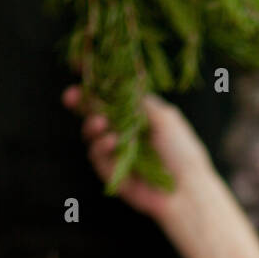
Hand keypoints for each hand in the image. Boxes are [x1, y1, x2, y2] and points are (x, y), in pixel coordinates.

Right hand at [61, 85, 216, 221]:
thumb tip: (115, 84)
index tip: (78, 68)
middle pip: (95, 112)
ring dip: (91, 125)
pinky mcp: (112, 172)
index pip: (112, 96)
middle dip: (82, 102)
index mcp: (138, 116)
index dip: (95, 84)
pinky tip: (111, 141)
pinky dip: (101, 146)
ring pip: (92, 134)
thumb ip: (137, 100)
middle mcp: (125, 132)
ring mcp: (117, 152)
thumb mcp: (164, 117)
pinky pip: (97, 155)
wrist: (187, 189)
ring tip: (101, 122)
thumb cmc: (183, 152)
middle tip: (70, 96)